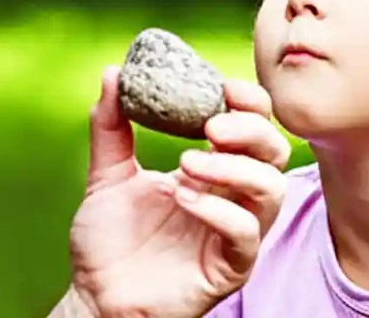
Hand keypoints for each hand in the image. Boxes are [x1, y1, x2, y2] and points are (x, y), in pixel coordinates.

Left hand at [62, 67, 290, 317]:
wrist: (93, 297)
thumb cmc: (108, 242)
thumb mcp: (106, 174)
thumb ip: (111, 127)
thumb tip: (113, 74)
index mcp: (212, 170)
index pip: (253, 126)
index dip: (249, 103)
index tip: (224, 86)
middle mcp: (232, 198)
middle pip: (275, 153)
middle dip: (251, 131)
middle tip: (211, 126)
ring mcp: (235, 234)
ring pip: (271, 191)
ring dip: (235, 169)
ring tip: (187, 165)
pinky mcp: (229, 269)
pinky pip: (246, 235)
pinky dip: (220, 211)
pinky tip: (184, 199)